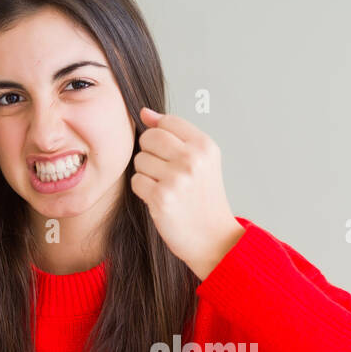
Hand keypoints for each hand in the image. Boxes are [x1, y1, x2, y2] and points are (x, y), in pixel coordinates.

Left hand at [129, 107, 245, 279]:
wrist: (214, 239)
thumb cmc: (205, 200)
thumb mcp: (201, 161)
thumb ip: (174, 134)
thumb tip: (144, 112)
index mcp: (205, 146)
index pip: (167, 121)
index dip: (161, 136)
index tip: (168, 154)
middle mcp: (192, 159)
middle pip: (150, 138)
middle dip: (150, 154)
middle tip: (165, 173)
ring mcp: (177, 178)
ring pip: (140, 160)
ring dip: (147, 174)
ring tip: (165, 187)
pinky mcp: (161, 198)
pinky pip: (136, 181)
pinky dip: (143, 191)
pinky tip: (159, 199)